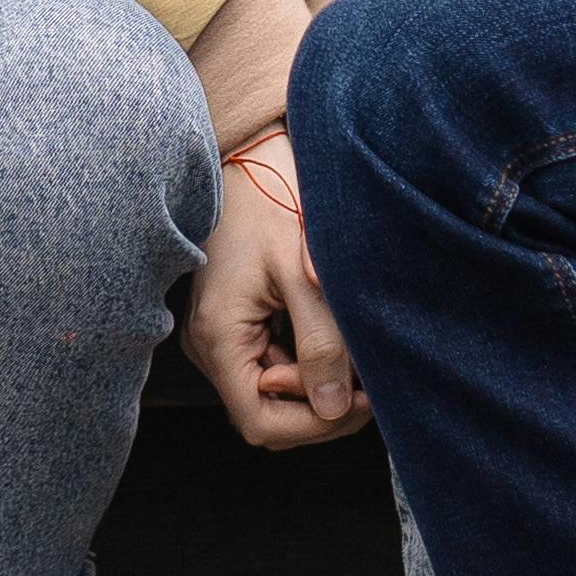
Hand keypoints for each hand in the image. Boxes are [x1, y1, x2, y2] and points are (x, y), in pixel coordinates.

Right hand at [184, 136, 366, 449]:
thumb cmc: (275, 200)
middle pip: (266, 411)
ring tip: (352, 345)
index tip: (361, 400)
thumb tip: (333, 409)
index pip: (260, 422)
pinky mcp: (232, 320)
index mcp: (219, 337)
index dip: (313, 425)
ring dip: (315, 378)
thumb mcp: (305, 274)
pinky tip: (330, 328)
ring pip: (271, 388)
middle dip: (318, 403)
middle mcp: (208, 344)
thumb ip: (321, 344)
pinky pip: (269, 359)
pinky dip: (304, 356)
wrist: (251, 150)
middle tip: (367, 376)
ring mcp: (217, 334)